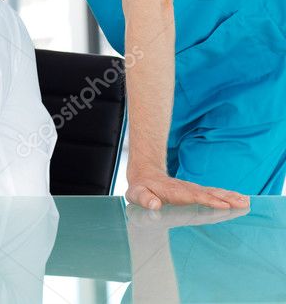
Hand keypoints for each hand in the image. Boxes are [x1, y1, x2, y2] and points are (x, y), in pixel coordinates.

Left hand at [126, 170, 249, 210]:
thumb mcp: (137, 195)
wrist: (145, 176)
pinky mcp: (196, 192)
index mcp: (174, 192)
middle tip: (243, 202)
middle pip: (208, 193)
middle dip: (226, 198)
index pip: (194, 196)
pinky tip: (238, 199)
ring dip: (229, 196)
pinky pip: (213, 194)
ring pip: (213, 192)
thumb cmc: (141, 189)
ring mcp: (192, 190)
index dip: (208, 200)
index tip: (223, 205)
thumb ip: (145, 200)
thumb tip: (154, 206)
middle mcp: (186, 190)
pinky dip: (226, 196)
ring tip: (246, 201)